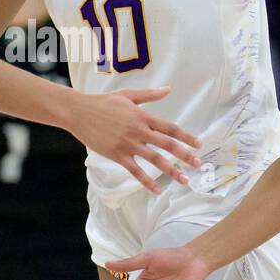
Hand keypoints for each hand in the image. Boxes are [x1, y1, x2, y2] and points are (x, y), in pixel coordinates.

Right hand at [68, 87, 201, 194]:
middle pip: (167, 145)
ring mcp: (128, 144)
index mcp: (143, 116)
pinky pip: (135, 171)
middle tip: (199, 164)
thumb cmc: (103, 102)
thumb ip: (149, 95)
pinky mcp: (117, 155)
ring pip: (155, 160)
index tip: (199, 145)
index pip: (170, 128)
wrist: (79, 112)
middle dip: (185, 156)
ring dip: (172, 171)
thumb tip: (168, 89)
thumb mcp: (128, 95)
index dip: (186, 136)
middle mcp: (139, 131)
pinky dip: (147, 182)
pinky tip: (157, 190)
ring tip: (185, 180)